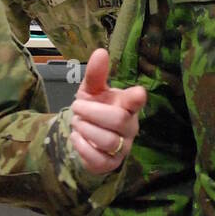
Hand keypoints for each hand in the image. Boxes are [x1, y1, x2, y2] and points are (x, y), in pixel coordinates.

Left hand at [68, 48, 145, 173]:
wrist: (87, 137)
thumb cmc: (94, 109)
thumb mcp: (92, 90)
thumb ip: (96, 74)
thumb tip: (101, 52)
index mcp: (127, 106)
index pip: (137, 102)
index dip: (137, 98)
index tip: (137, 94)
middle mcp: (129, 127)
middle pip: (118, 120)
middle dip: (92, 112)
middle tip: (77, 107)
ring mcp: (122, 147)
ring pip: (108, 140)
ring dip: (86, 129)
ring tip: (77, 123)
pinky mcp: (110, 164)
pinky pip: (97, 158)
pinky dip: (82, 146)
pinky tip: (77, 137)